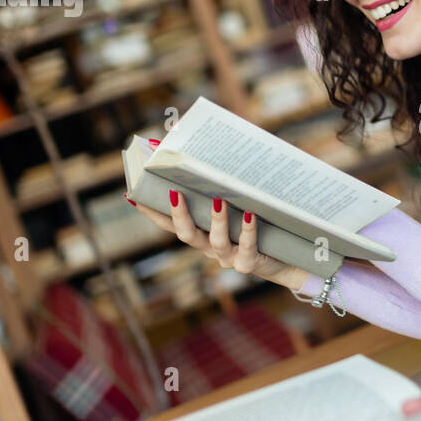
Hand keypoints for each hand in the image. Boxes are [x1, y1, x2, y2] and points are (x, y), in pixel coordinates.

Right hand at [129, 191, 309, 291]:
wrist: (288, 260)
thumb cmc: (261, 227)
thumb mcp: (237, 208)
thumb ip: (222, 189)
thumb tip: (209, 156)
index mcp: (202, 235)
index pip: (170, 224)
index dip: (151, 212)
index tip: (132, 194)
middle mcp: (211, 249)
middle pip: (187, 235)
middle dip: (178, 214)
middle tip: (174, 192)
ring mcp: (229, 258)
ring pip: (216, 241)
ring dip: (215, 219)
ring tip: (219, 199)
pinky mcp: (249, 264)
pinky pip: (247, 246)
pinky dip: (248, 230)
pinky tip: (249, 214)